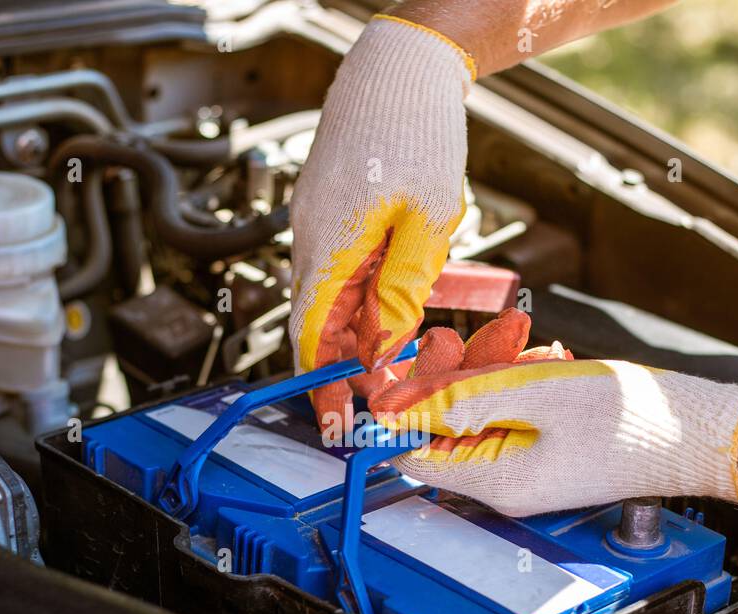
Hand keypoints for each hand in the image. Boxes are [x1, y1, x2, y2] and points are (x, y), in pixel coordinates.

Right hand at [288, 14, 474, 429]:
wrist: (401, 66)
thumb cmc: (419, 131)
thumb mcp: (429, 222)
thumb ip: (403, 289)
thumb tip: (384, 346)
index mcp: (329, 246)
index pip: (314, 336)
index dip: (324, 386)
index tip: (337, 423)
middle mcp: (309, 238)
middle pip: (317, 324)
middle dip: (344, 369)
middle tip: (378, 403)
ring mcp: (314, 224)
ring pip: (329, 299)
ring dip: (356, 334)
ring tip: (394, 361)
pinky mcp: (327, 212)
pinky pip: (336, 271)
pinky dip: (358, 300)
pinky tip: (390, 308)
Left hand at [369, 311, 737, 516]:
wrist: (699, 431)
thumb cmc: (631, 419)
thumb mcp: (534, 392)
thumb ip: (460, 399)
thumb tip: (395, 406)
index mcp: (494, 479)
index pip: (413, 451)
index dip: (399, 407)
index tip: (397, 365)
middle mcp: (504, 482)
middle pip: (445, 426)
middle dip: (449, 373)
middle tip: (459, 334)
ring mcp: (527, 466)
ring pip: (481, 410)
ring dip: (491, 367)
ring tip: (520, 336)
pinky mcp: (548, 449)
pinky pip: (514, 411)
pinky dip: (520, 379)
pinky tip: (545, 356)